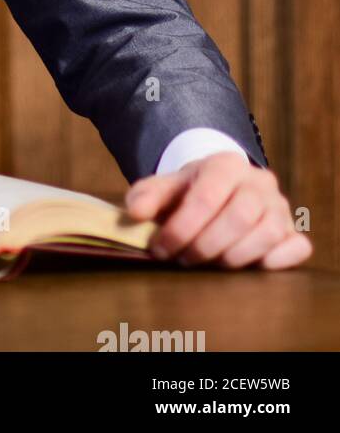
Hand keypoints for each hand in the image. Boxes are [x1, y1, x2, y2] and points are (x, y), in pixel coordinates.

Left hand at [124, 152, 311, 269]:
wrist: (220, 187)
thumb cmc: (189, 192)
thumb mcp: (165, 187)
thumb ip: (146, 196)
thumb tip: (134, 213)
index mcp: (225, 164)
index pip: (205, 197)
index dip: (181, 227)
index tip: (160, 248)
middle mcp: (258, 181)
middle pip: (238, 217)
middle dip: (205, 245)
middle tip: (183, 260)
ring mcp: (280, 206)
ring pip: (266, 234)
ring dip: (233, 257)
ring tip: (207, 264)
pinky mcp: (292, 229)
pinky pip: (297, 247)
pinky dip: (276, 261)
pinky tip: (249, 268)